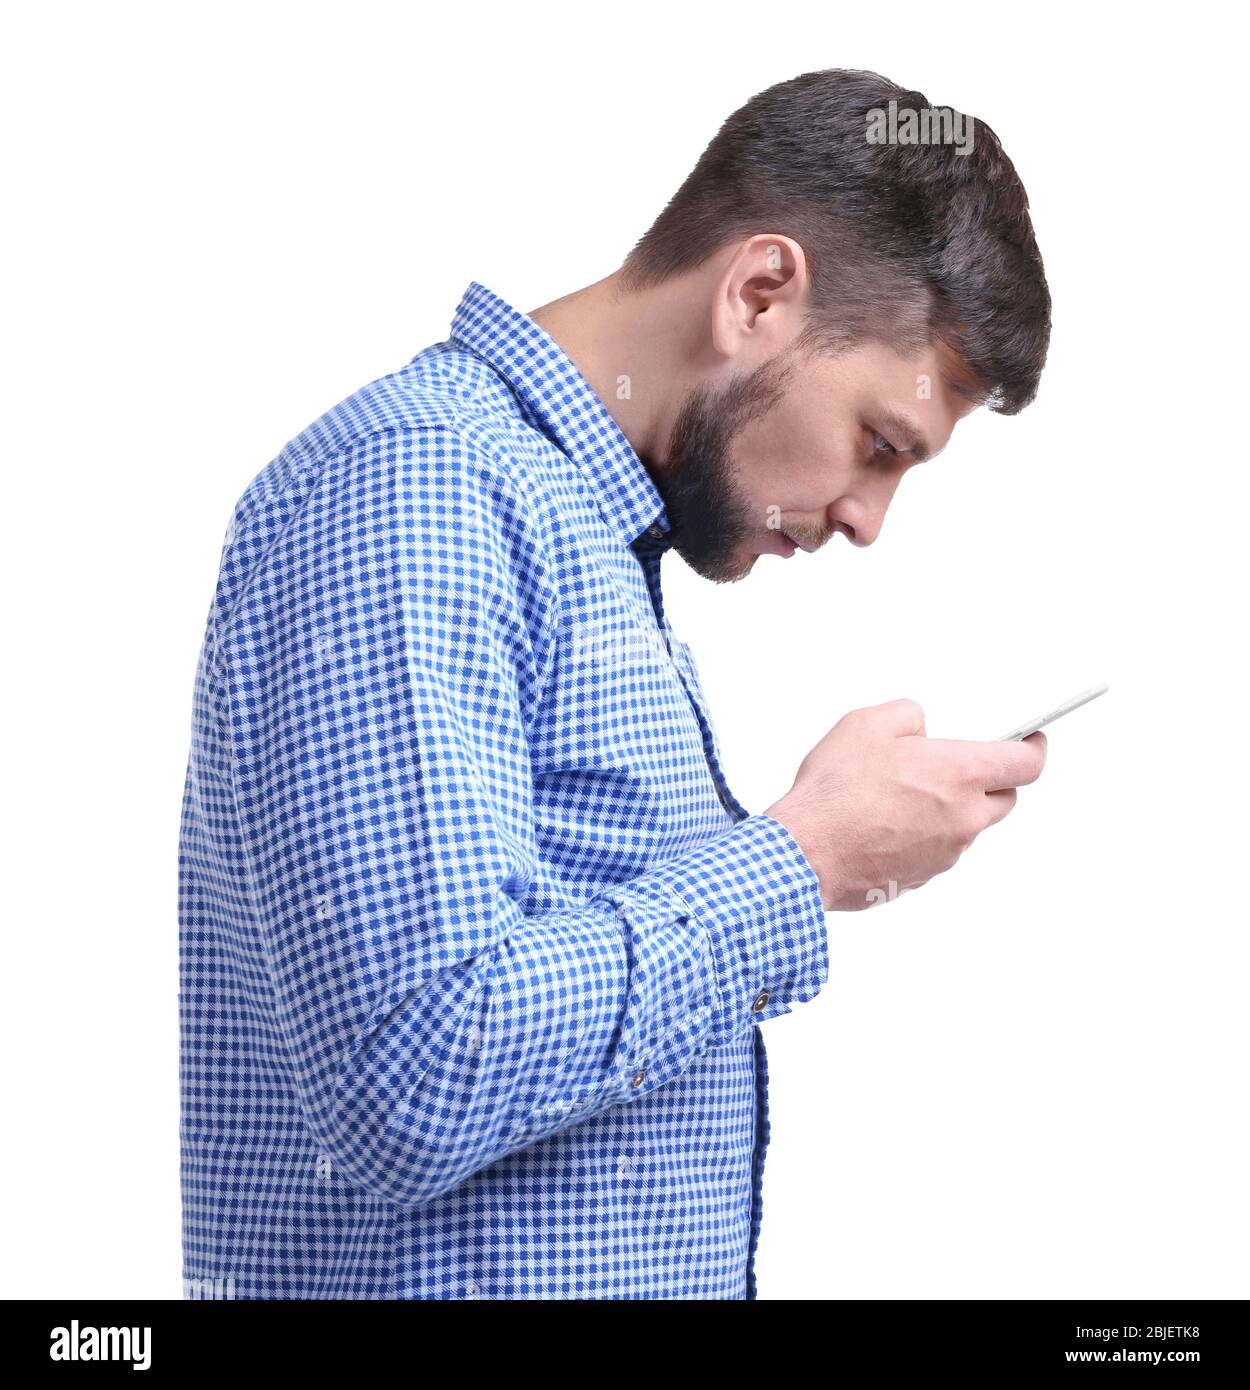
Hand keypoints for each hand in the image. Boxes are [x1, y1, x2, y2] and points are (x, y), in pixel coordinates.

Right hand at [766, 699, 1046, 910]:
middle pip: (1004, 799)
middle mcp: (963, 817)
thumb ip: (908, 716)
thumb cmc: (835, 792)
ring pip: (967, 827)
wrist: (805, 853)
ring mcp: (946, 853)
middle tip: (955, 766)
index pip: (1025, 764)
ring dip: (949, 809)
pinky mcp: (924, 877)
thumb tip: (920, 728)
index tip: (1031, 740)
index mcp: (959, 774)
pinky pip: (938, 850)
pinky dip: (923, 835)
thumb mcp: (867, 724)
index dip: (1033, 749)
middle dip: (989, 780)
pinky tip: (884, 823)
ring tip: (900, 795)